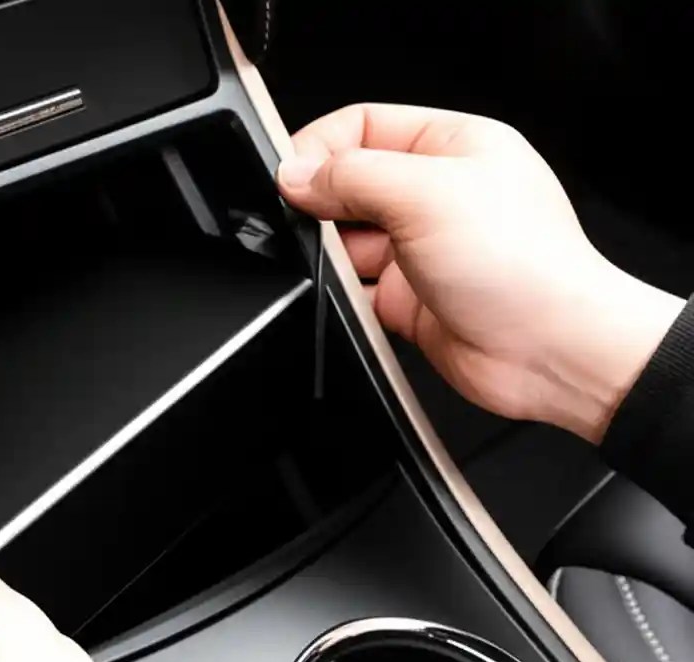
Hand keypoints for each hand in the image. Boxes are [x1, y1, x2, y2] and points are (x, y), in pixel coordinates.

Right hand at [276, 103, 682, 441]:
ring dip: (334, 253)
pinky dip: (344, 295)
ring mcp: (422, 248)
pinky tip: (357, 296)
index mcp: (453, 146)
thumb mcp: (427, 193)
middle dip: (324, 203)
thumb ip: (352, 175)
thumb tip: (297, 173)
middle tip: (309, 220)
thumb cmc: (525, 266)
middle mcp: (437, 194)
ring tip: (344, 265)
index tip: (292, 175)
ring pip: (347, 239)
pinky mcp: (410, 298)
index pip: (364, 125)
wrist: (552, 352)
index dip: (322, 145)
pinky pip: (355, 289)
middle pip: (350, 182)